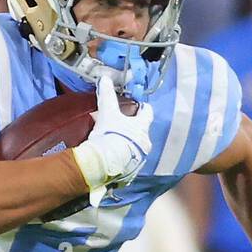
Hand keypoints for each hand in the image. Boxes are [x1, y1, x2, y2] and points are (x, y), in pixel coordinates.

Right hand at [72, 76, 153, 203]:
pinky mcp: (130, 172)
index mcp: (142, 127)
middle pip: (142, 132)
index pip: (147, 113)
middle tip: (120, 126)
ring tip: (113, 144)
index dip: (142, 108)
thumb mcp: (107, 113)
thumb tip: (105, 79)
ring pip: (136, 148)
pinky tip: (111, 158)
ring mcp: (139, 159)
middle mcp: (145, 143)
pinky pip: (128, 163)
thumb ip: (107, 96)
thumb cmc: (110, 135)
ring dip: (127, 145)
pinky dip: (122, 159)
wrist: (104, 165)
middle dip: (133, 129)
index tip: (137, 106)